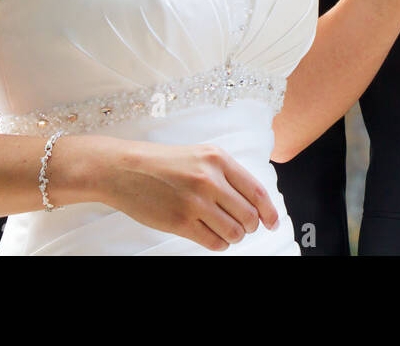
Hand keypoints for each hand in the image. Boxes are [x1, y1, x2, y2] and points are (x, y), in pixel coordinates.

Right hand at [95, 139, 281, 250]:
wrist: (125, 168)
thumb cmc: (164, 163)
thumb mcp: (200, 156)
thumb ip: (226, 174)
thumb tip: (254, 200)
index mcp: (218, 159)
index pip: (257, 191)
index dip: (270, 211)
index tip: (273, 223)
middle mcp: (210, 179)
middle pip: (249, 215)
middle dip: (250, 226)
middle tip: (243, 227)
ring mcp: (195, 202)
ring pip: (234, 232)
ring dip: (234, 236)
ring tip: (225, 231)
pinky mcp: (180, 222)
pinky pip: (214, 242)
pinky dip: (220, 244)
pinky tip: (213, 237)